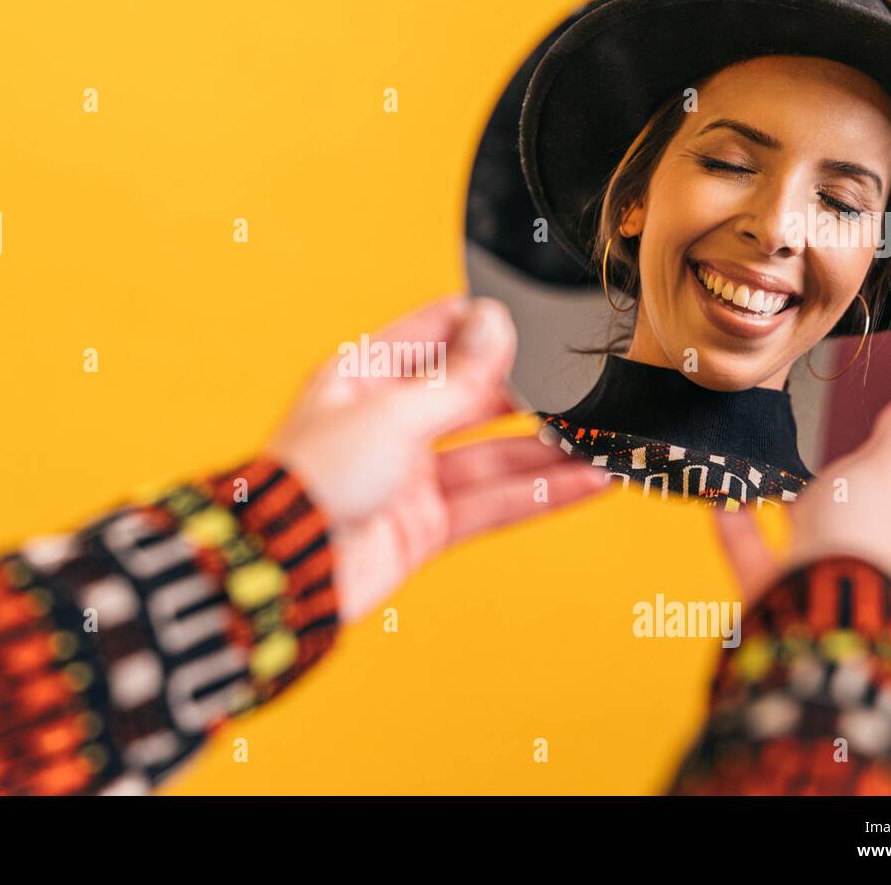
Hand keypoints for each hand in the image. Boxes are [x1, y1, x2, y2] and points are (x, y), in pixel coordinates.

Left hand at [266, 295, 609, 622]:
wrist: (287, 571)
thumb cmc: (314, 479)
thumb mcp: (391, 413)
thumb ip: (456, 377)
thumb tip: (497, 322)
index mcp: (365, 375)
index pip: (438, 332)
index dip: (489, 324)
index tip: (541, 318)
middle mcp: (389, 422)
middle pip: (475, 397)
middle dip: (531, 393)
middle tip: (585, 385)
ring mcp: (410, 476)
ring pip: (493, 456)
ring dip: (547, 450)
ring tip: (604, 438)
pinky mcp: (426, 525)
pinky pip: (493, 503)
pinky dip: (539, 494)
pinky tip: (586, 481)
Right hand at [716, 359, 890, 623]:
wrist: (808, 625)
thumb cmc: (868, 549)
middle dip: (873, 460)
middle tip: (861, 425)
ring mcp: (846, 582)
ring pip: (833, 528)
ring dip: (812, 497)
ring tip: (793, 464)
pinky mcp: (790, 596)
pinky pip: (765, 553)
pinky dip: (746, 528)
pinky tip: (727, 501)